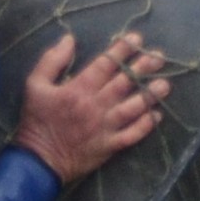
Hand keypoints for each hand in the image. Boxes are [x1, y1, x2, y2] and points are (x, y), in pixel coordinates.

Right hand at [15, 30, 170, 183]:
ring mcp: (105, 127)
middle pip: (124, 83)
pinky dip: (146, 125)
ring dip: (150, 95)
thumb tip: (70, 39)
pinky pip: (132, 134)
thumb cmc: (36, 120)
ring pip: (133, 108)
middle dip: (143, 68)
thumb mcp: (34, 85)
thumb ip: (52, 60)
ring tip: (165, 84)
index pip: (105, 64)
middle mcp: (95, 106)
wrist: (38, 161)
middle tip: (158, 57)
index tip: (136, 39)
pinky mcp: (109, 146)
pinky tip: (157, 115)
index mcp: (78, 89)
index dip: (122, 50)